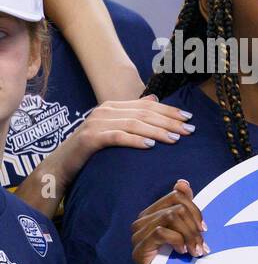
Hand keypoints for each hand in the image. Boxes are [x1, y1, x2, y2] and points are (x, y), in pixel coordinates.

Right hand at [69, 96, 193, 168]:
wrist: (62, 164)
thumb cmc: (92, 148)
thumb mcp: (113, 129)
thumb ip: (132, 114)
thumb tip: (153, 99)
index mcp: (113, 106)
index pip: (147, 106)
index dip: (170, 111)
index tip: (189, 118)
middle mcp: (105, 111)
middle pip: (144, 113)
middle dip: (169, 121)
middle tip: (190, 130)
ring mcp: (96, 123)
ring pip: (134, 124)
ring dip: (157, 131)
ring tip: (175, 139)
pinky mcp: (90, 138)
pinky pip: (117, 137)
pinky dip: (135, 140)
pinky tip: (150, 146)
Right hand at [131, 180, 207, 263]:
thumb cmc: (181, 257)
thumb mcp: (187, 229)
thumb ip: (184, 206)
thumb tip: (182, 182)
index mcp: (152, 213)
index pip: (176, 196)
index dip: (195, 209)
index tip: (204, 228)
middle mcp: (142, 221)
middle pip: (175, 207)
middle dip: (194, 226)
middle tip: (202, 245)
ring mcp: (138, 235)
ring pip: (170, 217)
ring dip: (189, 235)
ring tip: (196, 251)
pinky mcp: (138, 248)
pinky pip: (162, 232)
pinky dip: (177, 241)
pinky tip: (183, 252)